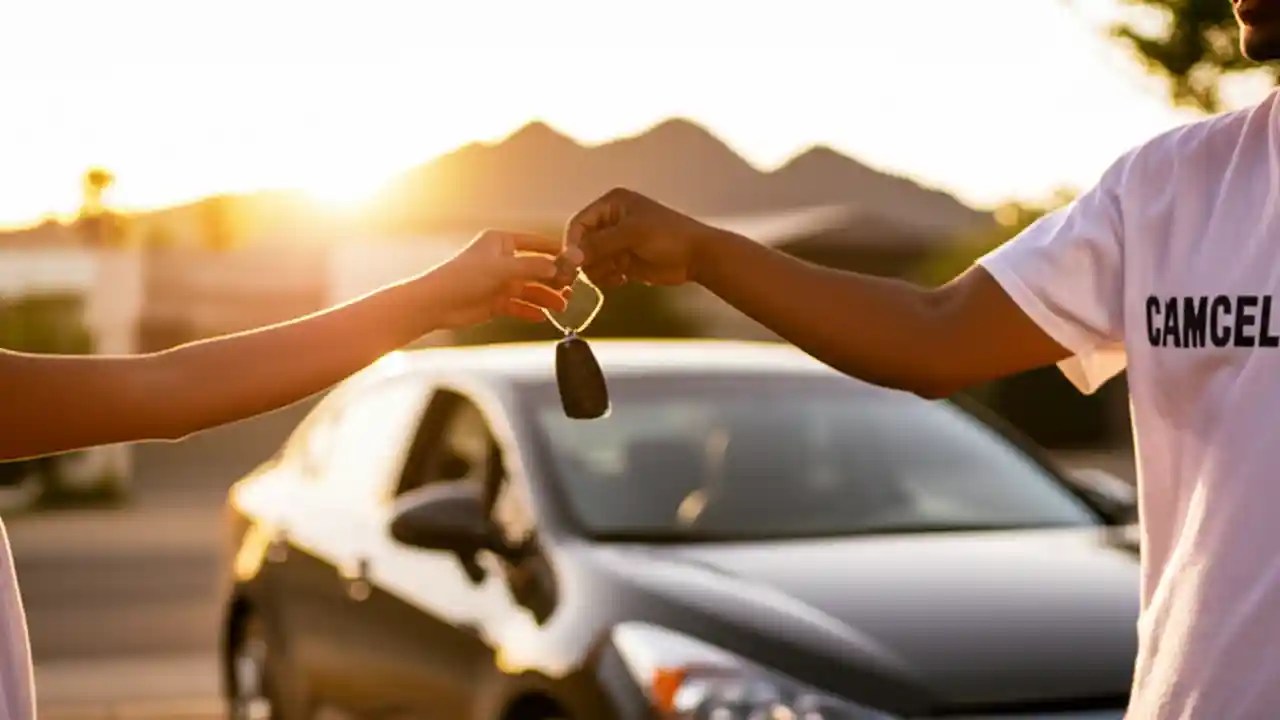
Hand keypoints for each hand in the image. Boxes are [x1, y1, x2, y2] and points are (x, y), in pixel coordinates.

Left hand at [428, 230, 581, 328]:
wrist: (437, 303)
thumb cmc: (464, 277)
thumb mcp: (502, 268)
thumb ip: (532, 267)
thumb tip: (556, 267)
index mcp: (501, 243)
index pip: (535, 243)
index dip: (554, 251)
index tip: (575, 260)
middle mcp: (502, 261)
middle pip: (535, 269)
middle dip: (552, 280)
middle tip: (570, 289)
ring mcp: (499, 282)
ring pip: (529, 289)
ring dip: (545, 298)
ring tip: (561, 307)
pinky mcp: (495, 302)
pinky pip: (519, 306)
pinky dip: (530, 311)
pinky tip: (542, 317)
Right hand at [566, 188, 718, 287]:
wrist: (696, 257)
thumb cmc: (666, 237)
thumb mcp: (631, 235)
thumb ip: (599, 244)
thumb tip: (569, 257)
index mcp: (611, 204)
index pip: (579, 224)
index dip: (573, 244)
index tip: (573, 264)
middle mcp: (610, 221)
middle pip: (581, 244)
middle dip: (586, 261)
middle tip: (592, 274)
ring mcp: (617, 243)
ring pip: (590, 261)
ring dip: (599, 271)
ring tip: (617, 273)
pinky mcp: (623, 261)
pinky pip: (603, 272)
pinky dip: (608, 278)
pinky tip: (623, 279)